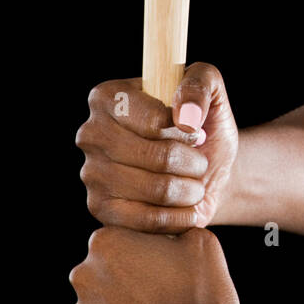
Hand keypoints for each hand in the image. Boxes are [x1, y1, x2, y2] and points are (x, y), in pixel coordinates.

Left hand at [69, 226, 240, 303]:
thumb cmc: (200, 298)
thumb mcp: (202, 242)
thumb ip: (177, 229)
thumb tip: (173, 234)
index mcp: (106, 243)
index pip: (121, 241)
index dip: (147, 255)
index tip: (169, 270)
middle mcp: (84, 276)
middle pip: (106, 275)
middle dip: (130, 284)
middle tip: (166, 299)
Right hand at [76, 63, 238, 230]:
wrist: (204, 172)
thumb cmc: (203, 126)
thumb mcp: (212, 90)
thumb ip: (201, 83)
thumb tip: (185, 115)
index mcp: (109, 97)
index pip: (155, 120)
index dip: (186, 129)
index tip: (195, 130)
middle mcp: (91, 134)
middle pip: (157, 155)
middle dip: (192, 161)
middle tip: (198, 160)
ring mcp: (92, 174)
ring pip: (157, 189)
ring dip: (191, 189)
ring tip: (194, 181)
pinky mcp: (101, 210)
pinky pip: (149, 220)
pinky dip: (180, 215)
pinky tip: (187, 206)